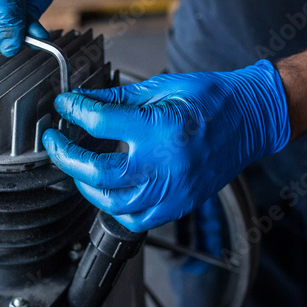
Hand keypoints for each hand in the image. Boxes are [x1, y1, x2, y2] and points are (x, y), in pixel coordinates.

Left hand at [42, 61, 290, 231]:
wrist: (252, 118)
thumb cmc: (213, 99)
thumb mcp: (162, 87)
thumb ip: (118, 97)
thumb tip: (83, 100)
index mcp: (160, 128)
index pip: (100, 123)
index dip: (74, 111)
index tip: (64, 105)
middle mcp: (165, 164)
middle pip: (97, 172)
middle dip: (65, 156)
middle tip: (55, 142)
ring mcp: (173, 190)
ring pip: (113, 202)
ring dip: (87, 185)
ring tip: (78, 167)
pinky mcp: (180, 203)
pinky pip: (138, 219)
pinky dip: (116, 208)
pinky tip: (108, 190)